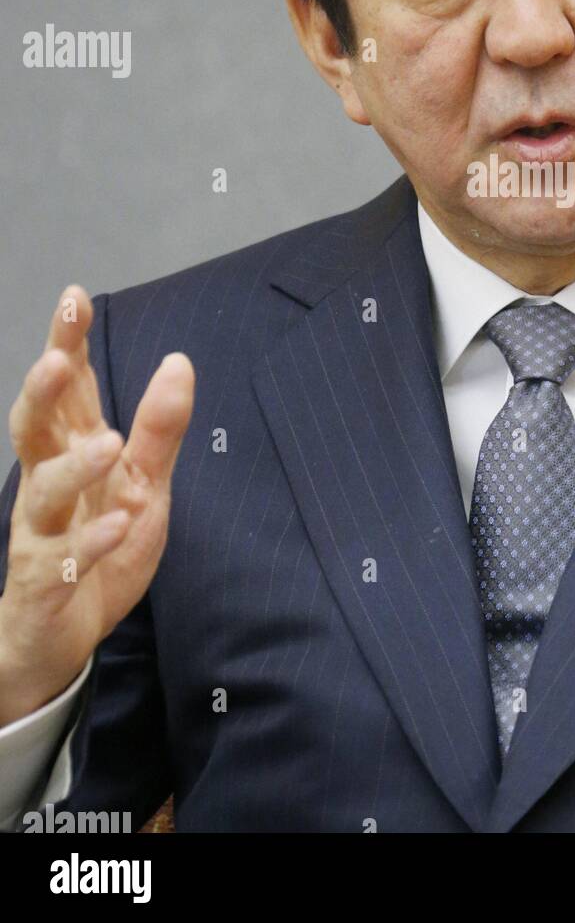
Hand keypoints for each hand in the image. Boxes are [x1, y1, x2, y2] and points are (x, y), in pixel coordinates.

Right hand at [0, 285, 193, 726]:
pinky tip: (116, 524)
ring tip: (109, 443)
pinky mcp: (45, 584)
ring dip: (75, 466)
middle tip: (61, 359)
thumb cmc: (98, 546)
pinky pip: (62, 562)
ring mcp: (41, 535)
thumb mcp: (144, 484)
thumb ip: (161, 428)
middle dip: (43, 391)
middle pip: (35, 429)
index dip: (67, 345)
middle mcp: (46, 486)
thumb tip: (180, 361)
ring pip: (44, 493)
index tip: (73, 297)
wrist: (55, 637)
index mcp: (70, 454)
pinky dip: (89, 542)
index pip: (69, 392)